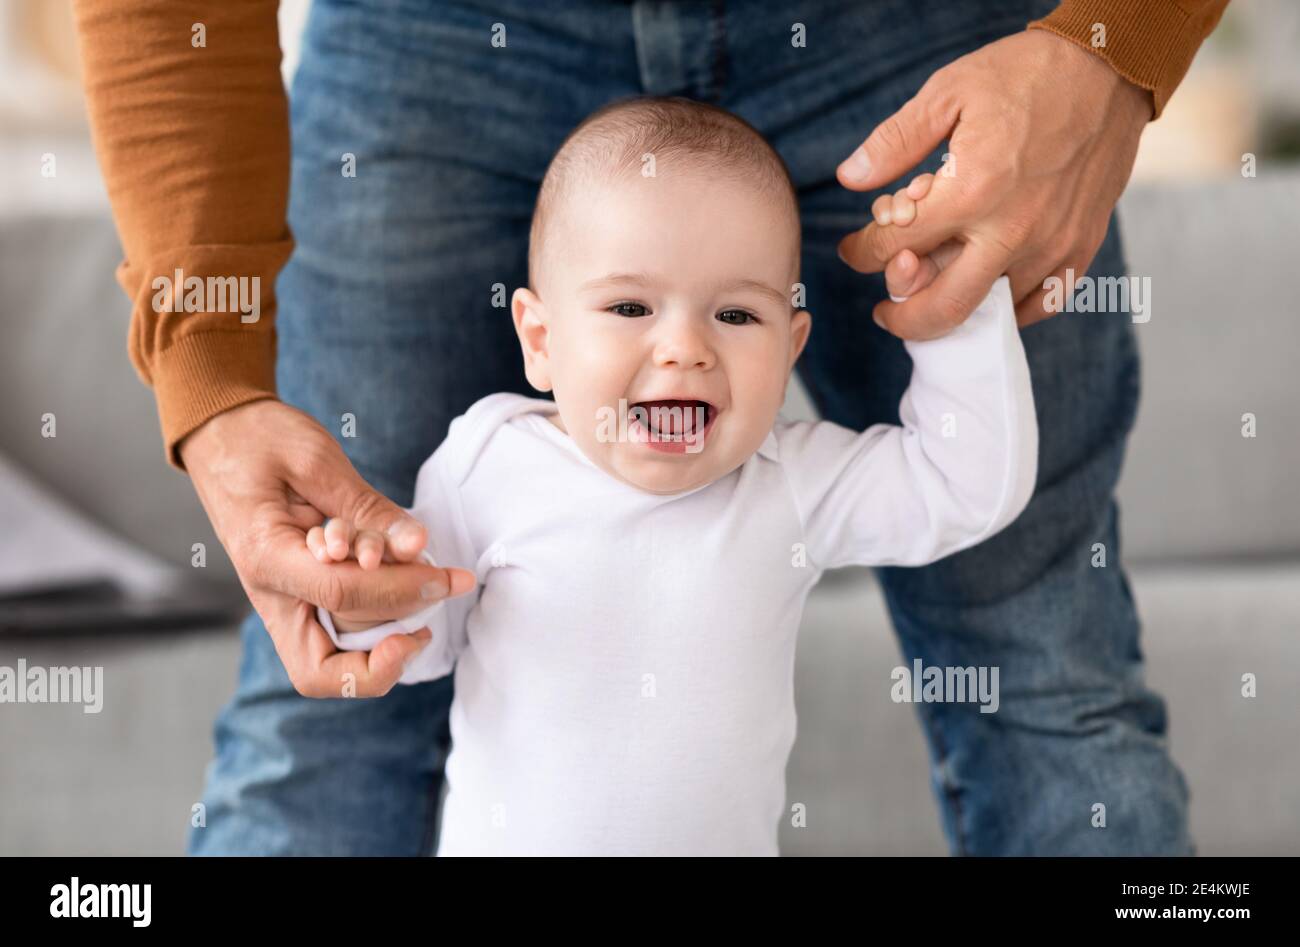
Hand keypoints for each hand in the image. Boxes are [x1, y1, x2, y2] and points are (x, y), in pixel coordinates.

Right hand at [178, 399, 473, 697]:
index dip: (404, 591)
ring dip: (384, 640)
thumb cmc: (260, 438)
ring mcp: (282, 601)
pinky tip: (402, 582)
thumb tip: (417, 546)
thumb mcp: (316, 460)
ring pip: (332, 663)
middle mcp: (270, 595)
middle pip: (324, 671)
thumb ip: (367, 508)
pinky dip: (375, 622)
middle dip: (386, 658)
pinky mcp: (299, 596)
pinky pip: (337, 635)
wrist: (219, 434)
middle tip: (430, 616)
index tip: (449, 578)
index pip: (342, 596)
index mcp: (266, 558)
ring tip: (420, 589)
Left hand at [836, 30, 1152, 337]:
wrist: (1109, 67)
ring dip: (954, 308)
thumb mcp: (948, 92)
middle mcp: (1012, 229)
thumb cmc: (1026, 75)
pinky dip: (1007, 309)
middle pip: (943, 308)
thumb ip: (895, 141)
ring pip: (991, 311)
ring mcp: (1051, 244)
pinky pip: (1040, 304)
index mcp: (972, 191)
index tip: (854, 249)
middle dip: (902, 319)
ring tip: (934, 289)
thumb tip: (850, 177)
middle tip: (885, 311)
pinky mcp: (1080, 246)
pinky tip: (985, 292)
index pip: (896, 247)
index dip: (863, 252)